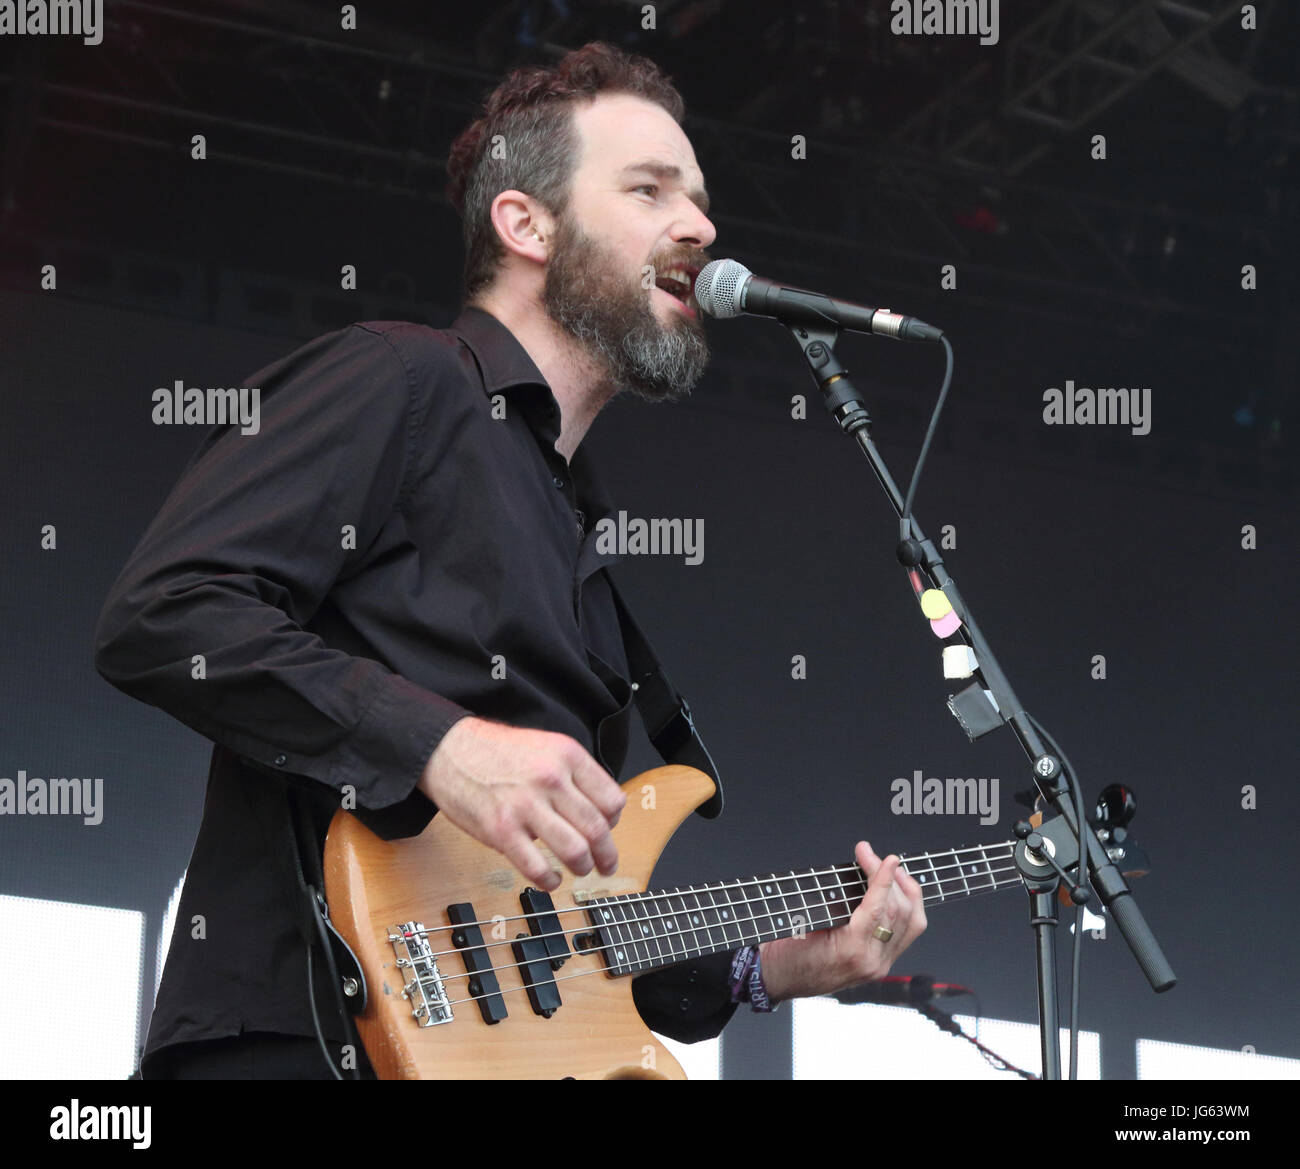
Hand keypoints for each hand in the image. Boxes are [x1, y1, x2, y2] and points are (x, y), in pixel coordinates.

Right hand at [417, 716, 625, 892]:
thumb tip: (598, 810)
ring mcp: (526, 806)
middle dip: (607, 854)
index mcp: (567, 756)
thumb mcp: (546, 746)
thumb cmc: (497, 750)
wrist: (450, 750)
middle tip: (607, 864)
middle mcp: (551, 779)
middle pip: (598, 829)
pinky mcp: (502, 830)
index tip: (609, 830)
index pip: (611, 799)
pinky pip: (537, 867)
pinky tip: (551, 880)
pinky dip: (550, 881)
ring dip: (583, 867)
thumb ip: (573, 775)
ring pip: (575, 850)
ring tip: (581, 870)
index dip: (615, 821)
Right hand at [758, 841, 926, 1002]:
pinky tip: (898, 893)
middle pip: (898, 911)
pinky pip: (907, 932)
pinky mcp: (882, 964)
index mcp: (850, 951)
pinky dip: (907, 908)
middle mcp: (871, 962)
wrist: (780, 980)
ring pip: (912, 922)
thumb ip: (836, 902)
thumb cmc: (786, 953)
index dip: (883, 878)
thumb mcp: (804, 923)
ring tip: (893, 870)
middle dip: (890, 877)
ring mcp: (880, 965)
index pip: (877, 908)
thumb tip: (859, 873)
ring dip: (905, 891)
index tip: (886, 858)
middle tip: (872, 856)